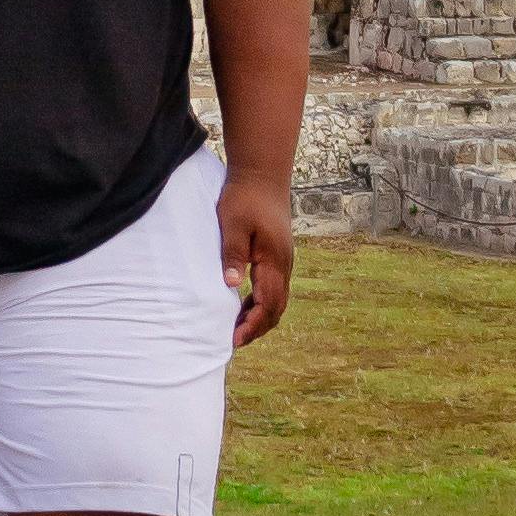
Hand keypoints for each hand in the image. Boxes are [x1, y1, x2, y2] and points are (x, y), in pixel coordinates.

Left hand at [217, 168, 292, 346]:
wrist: (262, 174)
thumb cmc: (244, 197)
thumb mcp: (232, 223)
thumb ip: (232, 254)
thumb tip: (232, 285)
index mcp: (274, 260)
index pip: (269, 304)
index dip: (253, 325)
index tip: (235, 339)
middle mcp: (284, 264)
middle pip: (277, 307)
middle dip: (258, 327)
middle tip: (234, 341)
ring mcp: (283, 260)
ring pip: (277, 299)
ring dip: (260, 316)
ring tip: (237, 329)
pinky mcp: (277, 255)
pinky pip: (273, 287)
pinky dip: (261, 302)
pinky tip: (244, 305)